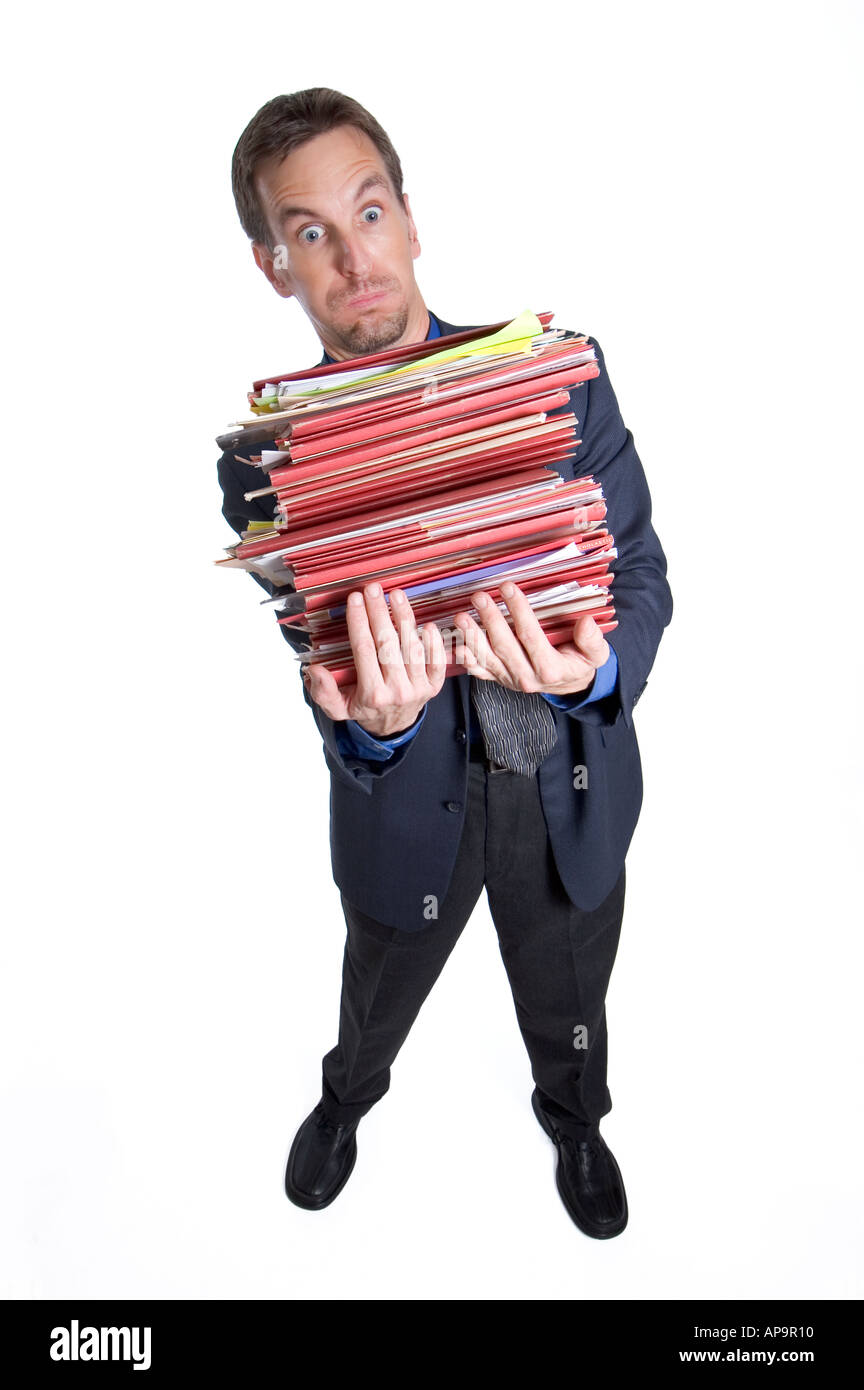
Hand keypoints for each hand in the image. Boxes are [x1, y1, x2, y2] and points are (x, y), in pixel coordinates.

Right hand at [303, 582, 446, 735]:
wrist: (392, 726)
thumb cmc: (363, 708)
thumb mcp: (337, 707)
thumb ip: (323, 692)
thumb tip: (314, 670)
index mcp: (372, 695)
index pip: (364, 650)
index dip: (358, 622)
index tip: (354, 599)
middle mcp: (397, 692)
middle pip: (388, 645)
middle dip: (379, 613)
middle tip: (373, 589)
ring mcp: (418, 688)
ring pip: (412, 648)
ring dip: (405, 618)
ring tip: (396, 595)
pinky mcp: (434, 686)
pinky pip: (437, 661)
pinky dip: (434, 642)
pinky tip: (426, 623)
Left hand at [452, 581, 609, 696]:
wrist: (568, 685)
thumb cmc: (579, 663)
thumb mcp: (595, 654)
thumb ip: (592, 640)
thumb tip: (585, 623)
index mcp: (550, 669)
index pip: (531, 636)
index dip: (518, 611)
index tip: (508, 587)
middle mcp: (527, 677)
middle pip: (504, 646)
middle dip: (490, 620)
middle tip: (479, 597)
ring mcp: (510, 679)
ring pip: (487, 659)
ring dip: (472, 637)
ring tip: (461, 618)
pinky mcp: (500, 679)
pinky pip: (480, 671)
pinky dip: (466, 660)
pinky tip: (455, 646)